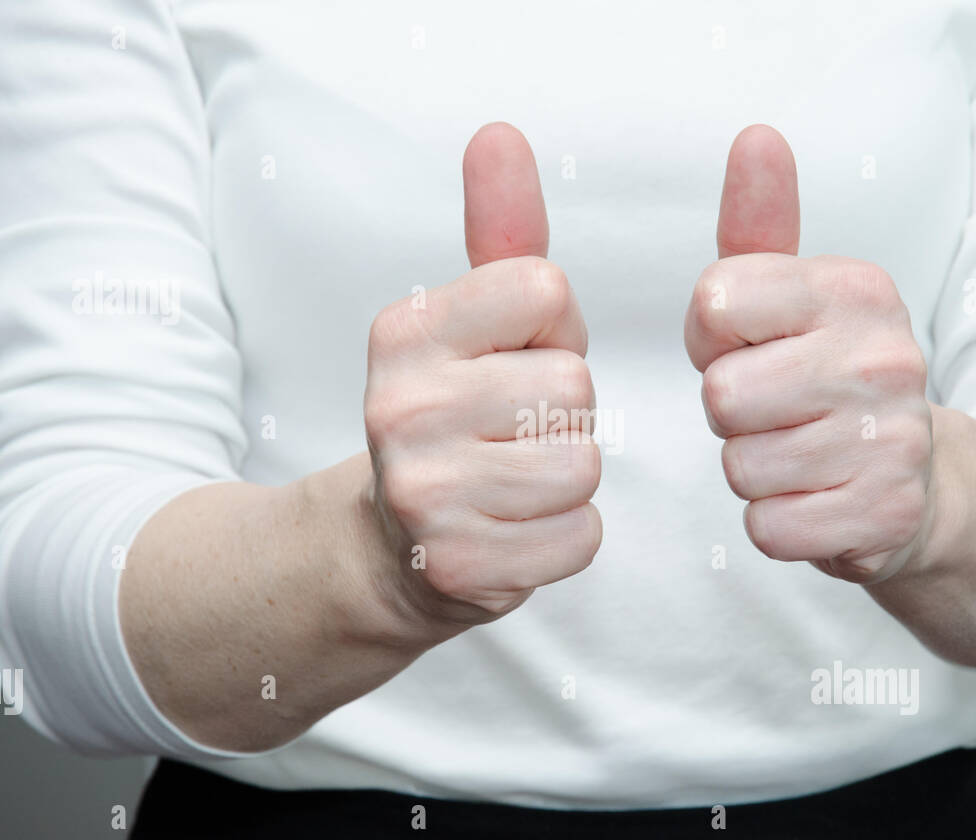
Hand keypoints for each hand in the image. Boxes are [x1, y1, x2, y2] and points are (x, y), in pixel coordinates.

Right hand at [364, 122, 602, 629]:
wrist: (393, 545)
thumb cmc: (460, 416)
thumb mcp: (473, 321)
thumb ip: (500, 232)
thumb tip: (500, 134)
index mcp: (403, 331)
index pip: (546, 291)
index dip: (552, 330)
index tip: (510, 360)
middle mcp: (399, 409)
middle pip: (574, 384)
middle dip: (564, 410)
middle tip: (511, 433)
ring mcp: (424, 496)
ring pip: (582, 464)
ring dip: (568, 477)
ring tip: (513, 481)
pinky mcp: (458, 568)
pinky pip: (579, 537)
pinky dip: (564, 538)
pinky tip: (515, 531)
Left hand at [685, 125, 933, 584]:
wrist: (919, 478)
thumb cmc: (828, 377)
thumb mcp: (796, 294)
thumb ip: (760, 225)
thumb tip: (756, 135)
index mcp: (857, 289)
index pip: (715, 302)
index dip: (712, 338)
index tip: (752, 346)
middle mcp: (886, 357)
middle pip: (722, 395)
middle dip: (731, 414)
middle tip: (776, 412)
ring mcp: (892, 441)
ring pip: (741, 467)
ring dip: (752, 471)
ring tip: (798, 455)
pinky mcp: (885, 517)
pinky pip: (769, 528)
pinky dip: (777, 523)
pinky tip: (815, 501)